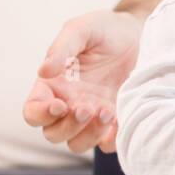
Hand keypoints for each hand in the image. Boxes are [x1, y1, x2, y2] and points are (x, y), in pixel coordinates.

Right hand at [22, 9, 143, 154]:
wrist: (140, 34)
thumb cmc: (105, 30)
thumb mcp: (81, 29)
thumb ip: (61, 48)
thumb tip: (44, 71)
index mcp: (53, 85)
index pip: (33, 111)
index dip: (40, 115)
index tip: (59, 105)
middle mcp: (68, 104)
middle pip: (53, 133)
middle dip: (68, 127)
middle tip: (87, 108)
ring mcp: (92, 116)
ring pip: (77, 144)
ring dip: (88, 135)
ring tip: (106, 111)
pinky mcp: (115, 121)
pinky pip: (107, 144)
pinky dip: (111, 140)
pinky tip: (119, 121)